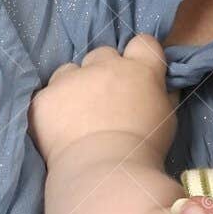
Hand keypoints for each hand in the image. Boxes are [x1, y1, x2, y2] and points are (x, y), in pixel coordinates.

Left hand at [27, 33, 175, 167]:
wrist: (104, 170)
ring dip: (74, 85)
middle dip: (103, 71)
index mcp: (140, 69)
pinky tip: (58, 130)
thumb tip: (161, 84)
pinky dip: (52, 108)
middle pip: (103, 54)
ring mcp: (73, 78)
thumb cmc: (143, 148)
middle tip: (104, 100)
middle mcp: (106, 65)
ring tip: (76, 115)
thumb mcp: (165, 117)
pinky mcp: (46, 97)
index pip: (143, 43)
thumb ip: (162, 94)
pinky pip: (48, 94)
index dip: (139, 55)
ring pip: (70, 70)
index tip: (136, 73)